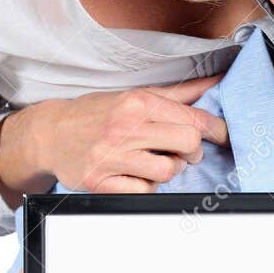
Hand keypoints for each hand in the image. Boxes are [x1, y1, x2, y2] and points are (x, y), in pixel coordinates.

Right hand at [0, 76, 229, 202]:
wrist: (50, 134)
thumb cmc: (99, 114)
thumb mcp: (136, 95)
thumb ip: (179, 93)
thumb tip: (217, 80)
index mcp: (138, 102)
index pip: (194, 118)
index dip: (217, 130)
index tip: (222, 135)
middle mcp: (125, 127)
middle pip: (188, 143)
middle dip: (192, 151)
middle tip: (182, 151)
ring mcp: (112, 156)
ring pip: (168, 171)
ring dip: (167, 170)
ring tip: (152, 161)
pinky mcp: (101, 181)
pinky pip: (144, 192)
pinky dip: (145, 187)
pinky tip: (133, 175)